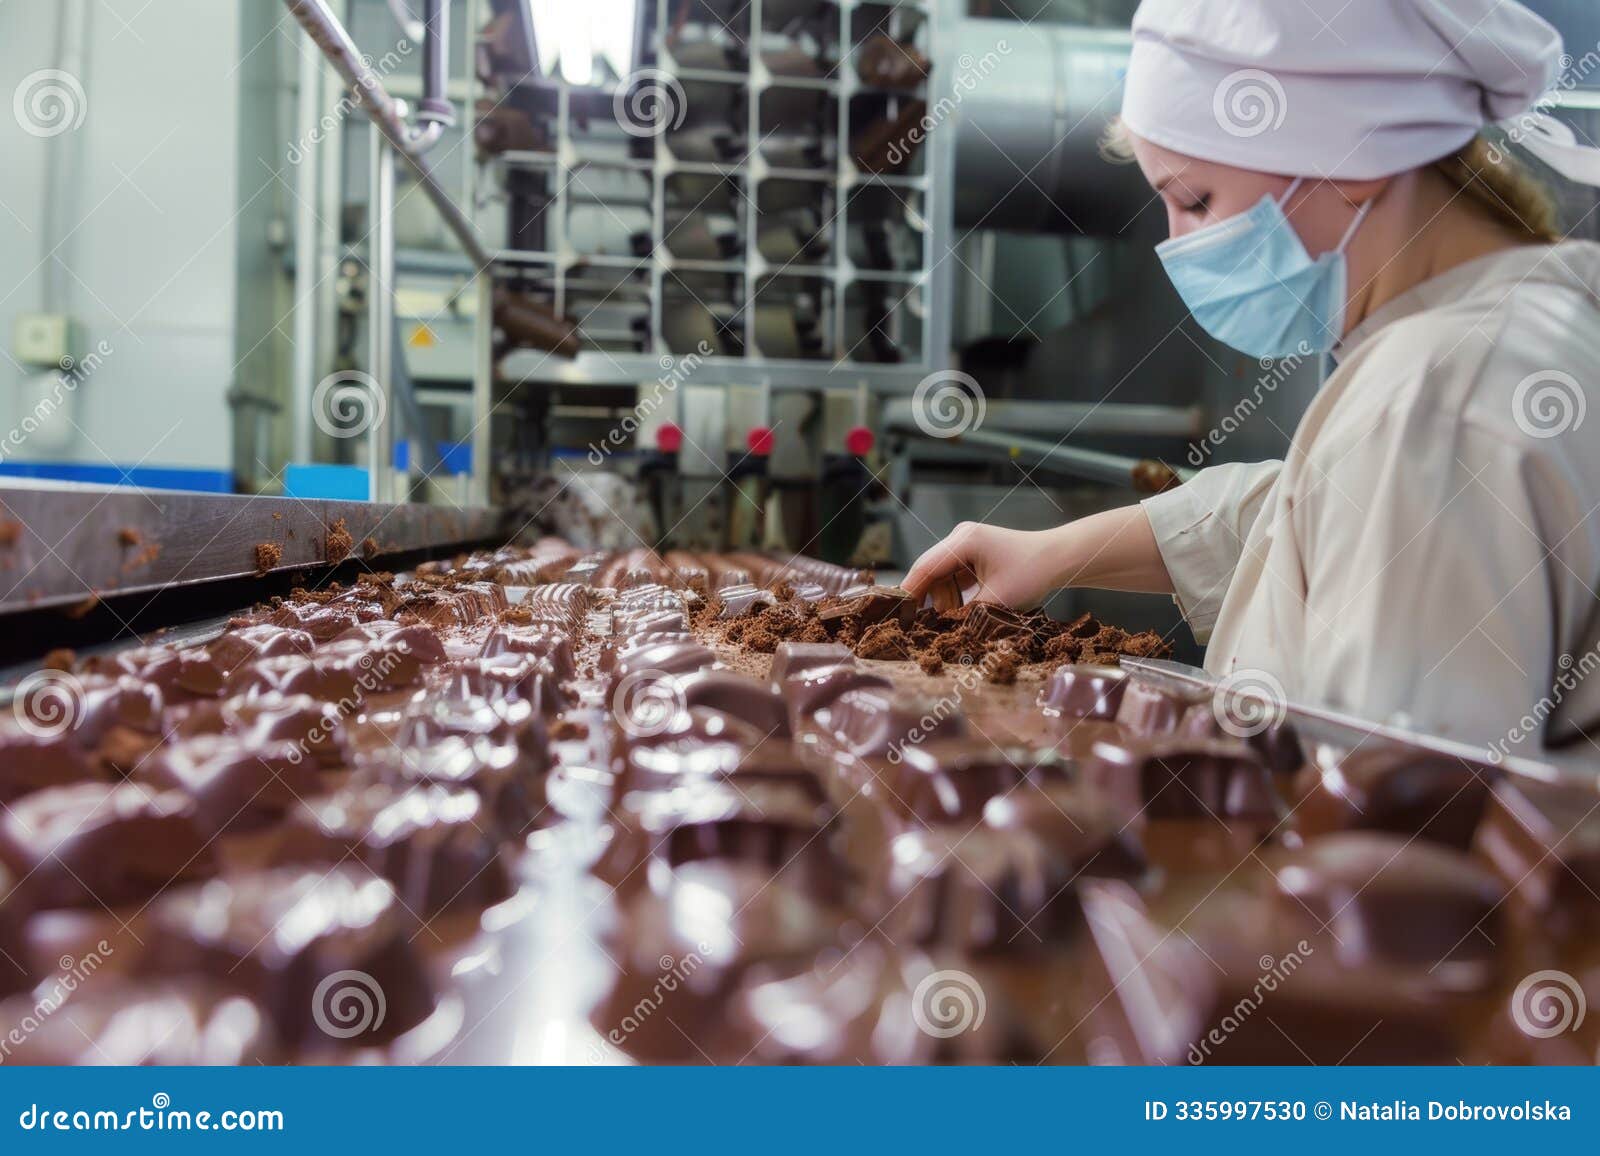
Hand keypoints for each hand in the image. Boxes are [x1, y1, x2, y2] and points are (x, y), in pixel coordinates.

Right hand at [902, 507, 1174, 607]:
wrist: (1060, 558)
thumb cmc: (1032, 575)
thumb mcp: (997, 601)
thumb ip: (965, 615)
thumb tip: (939, 633)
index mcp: (964, 541)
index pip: (924, 568)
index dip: (908, 593)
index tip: (894, 615)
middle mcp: (961, 537)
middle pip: (929, 570)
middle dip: (923, 599)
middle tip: (913, 625)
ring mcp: (966, 543)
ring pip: (940, 575)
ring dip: (941, 598)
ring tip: (949, 620)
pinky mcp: (973, 553)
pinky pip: (953, 575)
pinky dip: (953, 593)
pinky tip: (959, 610)